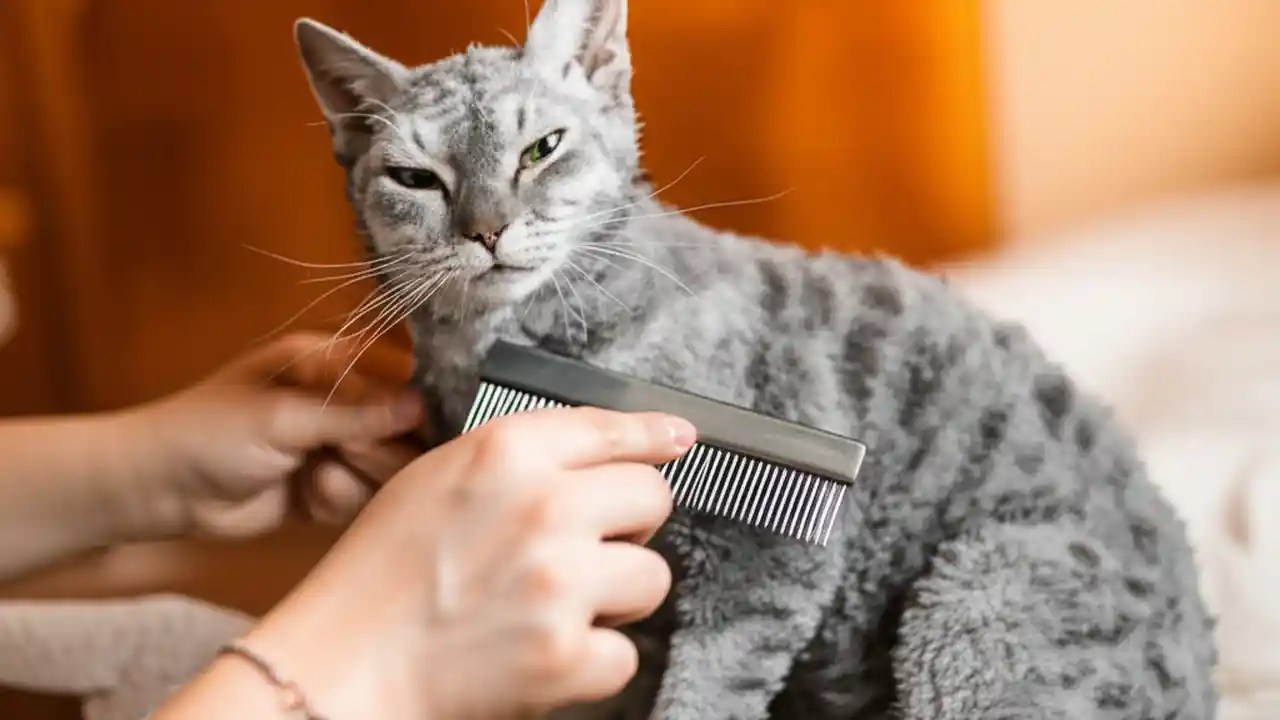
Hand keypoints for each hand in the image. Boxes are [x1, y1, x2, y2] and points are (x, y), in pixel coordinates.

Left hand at [124, 332, 424, 539]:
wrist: (158, 492)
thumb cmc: (207, 434)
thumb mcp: (282, 417)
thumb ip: (354, 413)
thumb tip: (421, 407)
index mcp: (329, 362)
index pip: (398, 375)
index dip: (416, 402)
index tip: (420, 426)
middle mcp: (340, 401)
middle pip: (404, 427)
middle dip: (377, 448)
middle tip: (340, 453)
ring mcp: (335, 446)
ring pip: (388, 468)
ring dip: (356, 479)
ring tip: (314, 477)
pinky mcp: (329, 487)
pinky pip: (364, 498)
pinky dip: (339, 502)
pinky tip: (306, 499)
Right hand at [181, 407, 694, 719]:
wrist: (343, 663)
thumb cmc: (381, 573)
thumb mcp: (440, 477)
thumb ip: (526, 456)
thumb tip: (626, 443)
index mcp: (507, 452)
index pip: (614, 429)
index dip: (652, 437)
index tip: (677, 440)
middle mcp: (543, 506)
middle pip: (652, 499)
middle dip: (626, 526)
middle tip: (581, 548)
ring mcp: (560, 582)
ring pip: (652, 577)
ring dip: (614, 597)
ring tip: (554, 605)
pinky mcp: (565, 654)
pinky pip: (626, 653)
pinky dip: (591, 662)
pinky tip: (543, 651)